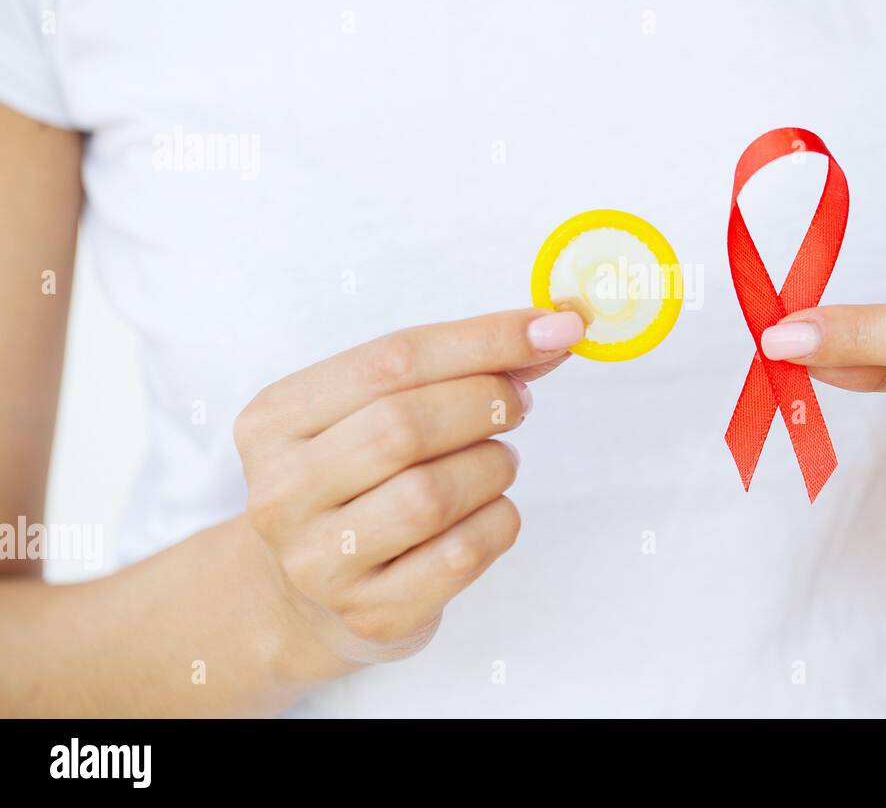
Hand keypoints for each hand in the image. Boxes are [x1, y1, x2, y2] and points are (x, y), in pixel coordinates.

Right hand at [233, 308, 585, 678]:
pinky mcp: (371, 613)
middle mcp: (282, 492)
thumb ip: (455, 365)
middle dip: (485, 403)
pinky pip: (461, 554)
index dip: (483, 340)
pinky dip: (498, 520)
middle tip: (516, 403)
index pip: (391, 361)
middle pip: (404, 426)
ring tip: (496, 462)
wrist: (311, 594)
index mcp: (274, 420)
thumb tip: (551, 331)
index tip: (554, 328)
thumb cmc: (359, 479)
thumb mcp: (375, 409)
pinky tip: (489, 510)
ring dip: (492, 466)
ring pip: (431, 496)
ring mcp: (321, 562)